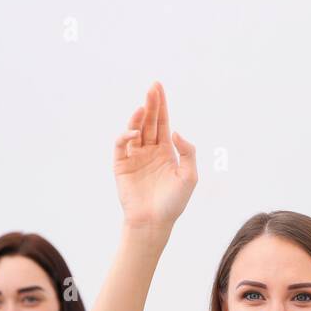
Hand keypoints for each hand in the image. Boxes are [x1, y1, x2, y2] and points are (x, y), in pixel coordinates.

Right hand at [113, 81, 197, 229]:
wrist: (155, 222)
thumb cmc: (174, 203)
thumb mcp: (189, 176)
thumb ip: (188, 152)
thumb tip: (174, 131)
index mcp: (166, 151)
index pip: (162, 122)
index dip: (161, 105)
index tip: (158, 88)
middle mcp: (149, 151)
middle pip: (149, 122)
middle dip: (150, 104)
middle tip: (152, 88)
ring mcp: (134, 157)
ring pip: (135, 130)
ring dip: (138, 117)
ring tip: (143, 107)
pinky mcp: (121, 165)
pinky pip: (121, 146)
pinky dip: (126, 136)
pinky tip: (134, 133)